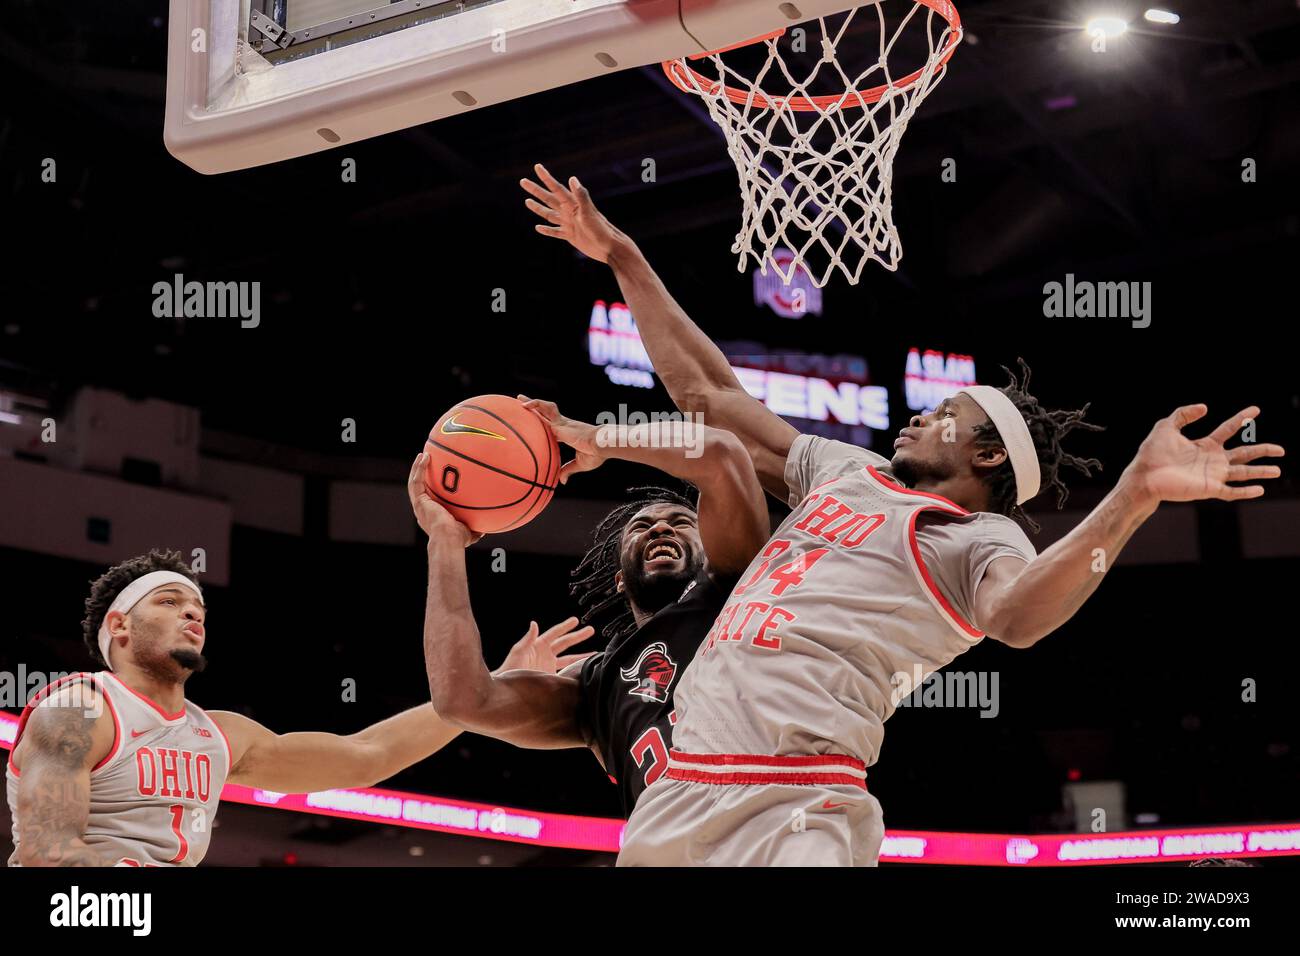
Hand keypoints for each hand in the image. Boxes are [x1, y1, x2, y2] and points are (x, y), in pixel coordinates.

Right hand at [407, 451, 483, 545]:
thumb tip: (486, 527)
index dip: (430, 493)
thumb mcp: (469, 534)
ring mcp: (419, 505)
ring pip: (414, 483)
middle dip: (422, 476)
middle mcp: (423, 510)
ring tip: (423, 455)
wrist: (448, 539)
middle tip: (427, 464)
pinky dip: (419, 468)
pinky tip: (425, 456)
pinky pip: (416, 481)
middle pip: (420, 490)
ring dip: (417, 468)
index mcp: (432, 517)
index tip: (437, 484)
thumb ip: (476, 529)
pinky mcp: (419, 500)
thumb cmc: (459, 540)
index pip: (429, 503)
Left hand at [496, 616, 596, 674]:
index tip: (576, 620)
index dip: (565, 626)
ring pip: (569, 658)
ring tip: (595, 653)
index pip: (555, 633)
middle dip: (578, 636)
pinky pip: (566, 671)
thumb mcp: (518, 652)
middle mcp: (546, 654)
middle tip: (591, 630)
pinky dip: (576, 669)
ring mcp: (549, 665)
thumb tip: (534, 623)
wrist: (509, 688)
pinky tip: (585, 670)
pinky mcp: (551, 676)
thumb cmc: (510, 668)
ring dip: (581, 655)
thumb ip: (528, 638)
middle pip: (565, 643)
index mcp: (538, 645)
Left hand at [519, 395, 605, 484]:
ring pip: (545, 408)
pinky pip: (545, 409)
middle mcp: (565, 425)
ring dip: (533, 403)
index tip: (537, 424)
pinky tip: (524, 406)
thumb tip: (562, 481)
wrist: (601, 445)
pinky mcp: (560, 422)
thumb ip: (568, 470)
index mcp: (568, 434)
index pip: (553, 428)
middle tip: (523, 404)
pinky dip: (535, 405)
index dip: (546, 425)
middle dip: (536, 408)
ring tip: (520, 399)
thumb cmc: (595, 454)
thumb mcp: (579, 464)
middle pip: (547, 414)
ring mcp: (562, 423)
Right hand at [520, 164, 625, 262]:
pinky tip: (538, 228)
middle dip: (536, 190)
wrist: (610, 248)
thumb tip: (572, 178)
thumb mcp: (589, 213)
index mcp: (572, 204)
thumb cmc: (601, 229)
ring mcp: (569, 224)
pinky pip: (555, 232)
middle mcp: (569, 212)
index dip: (546, 177)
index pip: (556, 188)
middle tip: (523, 181)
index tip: (537, 166)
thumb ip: (581, 196)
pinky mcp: (571, 236)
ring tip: (527, 201)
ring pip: (549, 214)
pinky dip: (546, 230)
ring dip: (538, 208)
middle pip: (548, 199)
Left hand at [1126, 405, 1283, 503]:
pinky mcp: (1209, 489)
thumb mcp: (1166, 427)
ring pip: (1243, 472)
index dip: (1241, 418)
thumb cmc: (1152, 453)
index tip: (1255, 410)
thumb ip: (1183, 414)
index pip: (1228, 430)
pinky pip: (1231, 491)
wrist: (1144, 476)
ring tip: (1277, 470)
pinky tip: (1260, 489)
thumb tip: (1205, 407)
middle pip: (1243, 453)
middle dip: (1262, 450)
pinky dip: (1246, 491)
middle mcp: (1212, 460)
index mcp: (1204, 445)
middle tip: (1281, 449)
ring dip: (1261, 471)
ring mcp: (1212, 475)